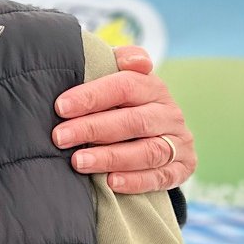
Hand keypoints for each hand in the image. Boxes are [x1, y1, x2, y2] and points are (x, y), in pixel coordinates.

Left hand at [51, 45, 196, 192]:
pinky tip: (111, 182)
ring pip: (148, 151)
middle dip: (93, 129)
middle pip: (134, 121)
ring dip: (111, 157)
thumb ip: (119, 62)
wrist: (157, 136)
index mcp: (153, 87)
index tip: (61, 107)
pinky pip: (162, 177)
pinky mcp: (183, 168)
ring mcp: (179, 142)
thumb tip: (134, 60)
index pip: (125, 85)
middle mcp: (169, 113)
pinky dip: (136, 180)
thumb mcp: (120, 80)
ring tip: (79, 162)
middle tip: (60, 137)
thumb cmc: (125, 106)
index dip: (92, 96)